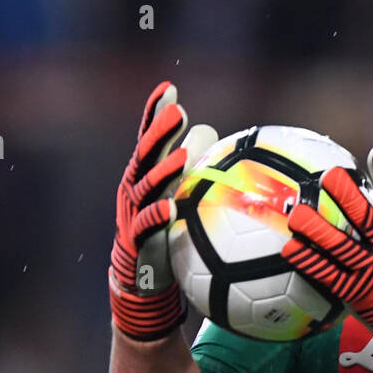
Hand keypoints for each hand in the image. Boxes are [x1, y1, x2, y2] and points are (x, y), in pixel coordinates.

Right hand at [109, 80, 217, 341]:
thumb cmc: (170, 242)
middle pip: (145, 155)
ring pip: (145, 188)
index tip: (169, 87)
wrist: (145, 285)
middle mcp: (134, 191)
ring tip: (182, 157)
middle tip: (176, 112)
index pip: (148, 140)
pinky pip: (146, 226)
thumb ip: (202, 183)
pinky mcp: (133, 241)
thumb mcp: (186, 209)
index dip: (154, 113)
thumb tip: (241, 159)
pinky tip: (172, 207)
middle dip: (158, 132)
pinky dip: (157, 216)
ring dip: (163, 171)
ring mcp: (131, 215)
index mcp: (144, 178)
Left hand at [282, 143, 372, 372]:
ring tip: (298, 213)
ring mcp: (367, 273)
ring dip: (318, 230)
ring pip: (341, 248)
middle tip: (331, 176)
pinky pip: (326, 274)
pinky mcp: (350, 291)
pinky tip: (290, 247)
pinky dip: (308, 261)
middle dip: (349, 199)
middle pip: (367, 223)